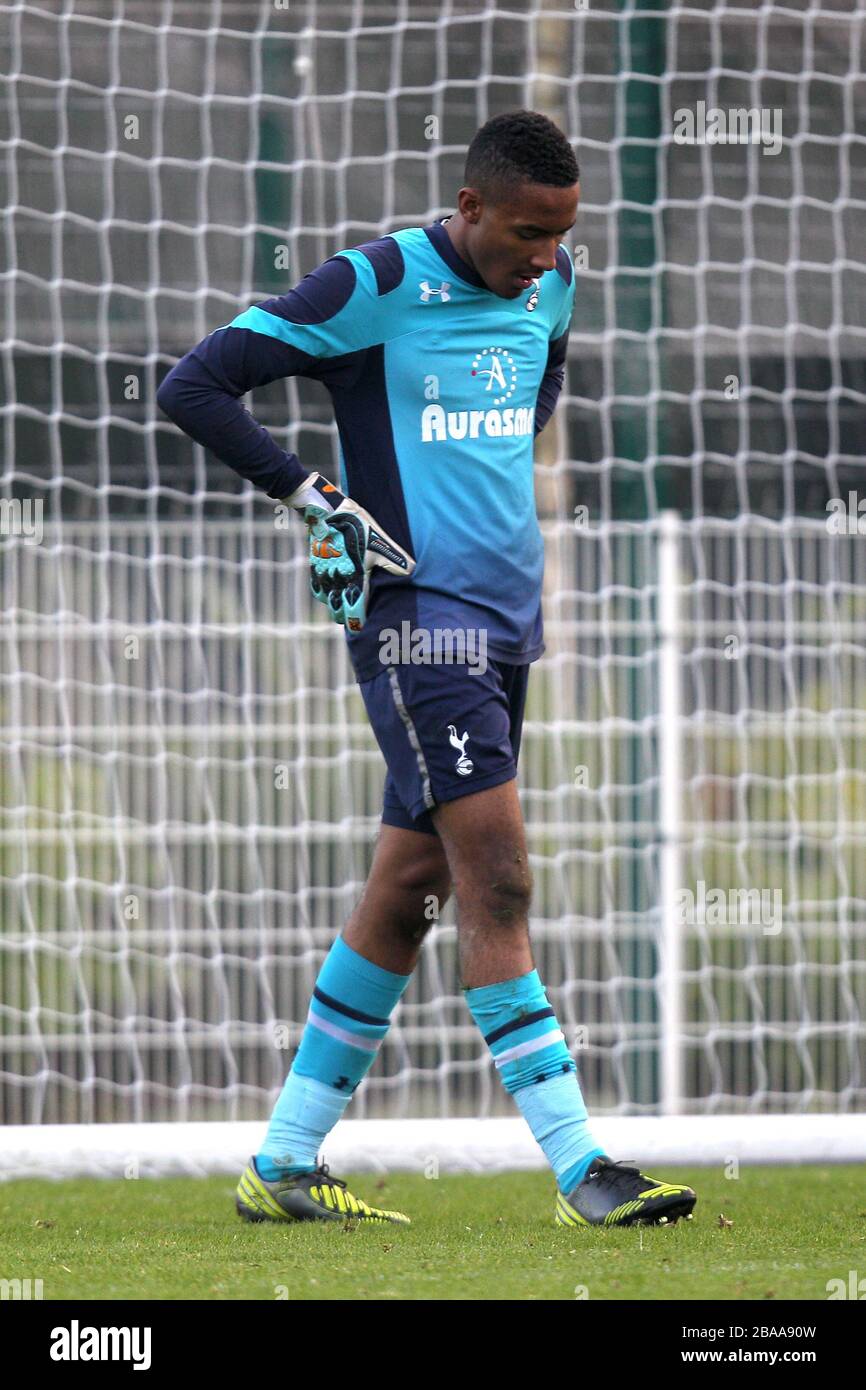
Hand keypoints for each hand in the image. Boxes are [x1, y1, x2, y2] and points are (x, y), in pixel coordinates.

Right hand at [284, 472, 414, 629]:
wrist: (327, 512)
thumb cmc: (356, 527)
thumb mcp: (378, 541)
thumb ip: (394, 558)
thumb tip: (411, 571)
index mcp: (355, 578)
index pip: (356, 611)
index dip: (359, 623)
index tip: (365, 628)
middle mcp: (337, 581)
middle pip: (339, 612)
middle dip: (347, 619)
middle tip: (356, 620)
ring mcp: (324, 575)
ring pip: (328, 602)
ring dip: (335, 607)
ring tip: (344, 609)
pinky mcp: (315, 567)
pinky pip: (317, 590)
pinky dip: (324, 596)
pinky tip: (331, 594)